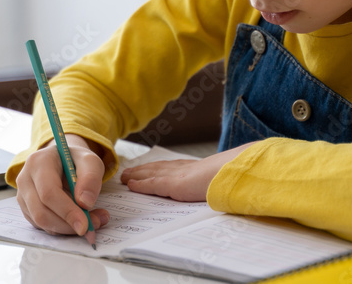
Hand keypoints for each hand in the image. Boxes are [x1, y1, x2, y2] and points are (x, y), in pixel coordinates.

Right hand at [15, 134, 109, 236]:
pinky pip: (43, 226)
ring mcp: (23, 196)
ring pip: (41, 222)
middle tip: (92, 226)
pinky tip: (77, 220)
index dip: (67, 211)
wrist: (61, 160)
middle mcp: (25, 180)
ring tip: (91, 221)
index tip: (85, 225)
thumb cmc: (74, 160)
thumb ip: (91, 178)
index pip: (48, 192)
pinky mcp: (27, 209)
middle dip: (68, 225)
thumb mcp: (90, 160)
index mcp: (38, 163)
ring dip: (67, 228)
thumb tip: (85, 203)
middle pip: (41, 212)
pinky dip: (62, 229)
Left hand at [119, 146, 248, 201]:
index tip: (146, 168)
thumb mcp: (215, 177)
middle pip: (155, 168)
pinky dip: (139, 184)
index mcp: (190, 167)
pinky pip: (151, 184)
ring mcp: (174, 176)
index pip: (168, 167)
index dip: (155, 168)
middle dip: (141, 170)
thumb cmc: (225, 176)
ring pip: (149, 174)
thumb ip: (208, 179)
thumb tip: (214, 183)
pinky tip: (130, 184)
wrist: (227, 174)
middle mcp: (179, 168)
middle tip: (128, 172)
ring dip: (136, 175)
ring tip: (125, 176)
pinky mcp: (171, 184)